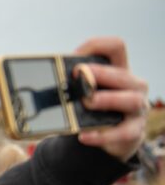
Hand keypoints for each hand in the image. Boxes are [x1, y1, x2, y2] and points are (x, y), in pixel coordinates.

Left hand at [74, 37, 147, 161]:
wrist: (107, 138)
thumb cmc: (94, 110)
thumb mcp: (85, 93)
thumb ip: (73, 84)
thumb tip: (47, 81)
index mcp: (119, 71)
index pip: (116, 48)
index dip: (97, 46)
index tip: (76, 56)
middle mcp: (133, 87)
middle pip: (122, 75)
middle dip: (101, 74)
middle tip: (80, 75)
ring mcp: (137, 109)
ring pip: (131, 100)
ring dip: (108, 99)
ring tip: (88, 102)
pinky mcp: (134, 131)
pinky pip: (123, 133)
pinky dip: (103, 135)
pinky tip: (84, 136)